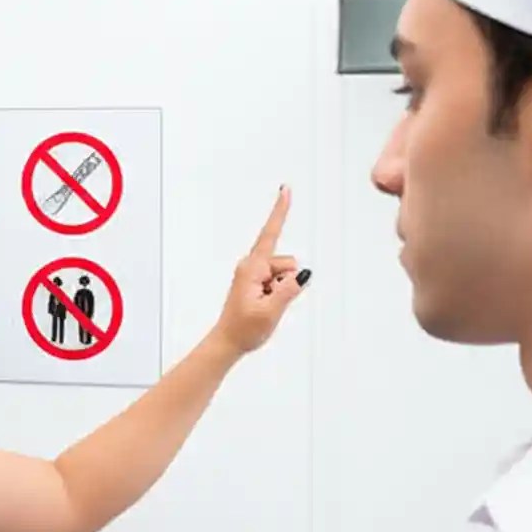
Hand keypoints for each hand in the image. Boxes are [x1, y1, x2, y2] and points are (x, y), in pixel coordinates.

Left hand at [211, 185, 310, 355]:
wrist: (228, 342)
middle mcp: (251, 265)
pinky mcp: (256, 281)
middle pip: (286, 261)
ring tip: (265, 306)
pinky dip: (278, 292)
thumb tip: (303, 273)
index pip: (270, 234)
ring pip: (285, 272)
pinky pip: (278, 280)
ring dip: (282, 289)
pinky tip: (264, 305)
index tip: (286, 189)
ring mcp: (253, 273)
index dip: (280, 211)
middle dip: (287, 280)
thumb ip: (289, 290)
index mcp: (252, 268)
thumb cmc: (244, 329)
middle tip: (270, 303)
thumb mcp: (271, 311)